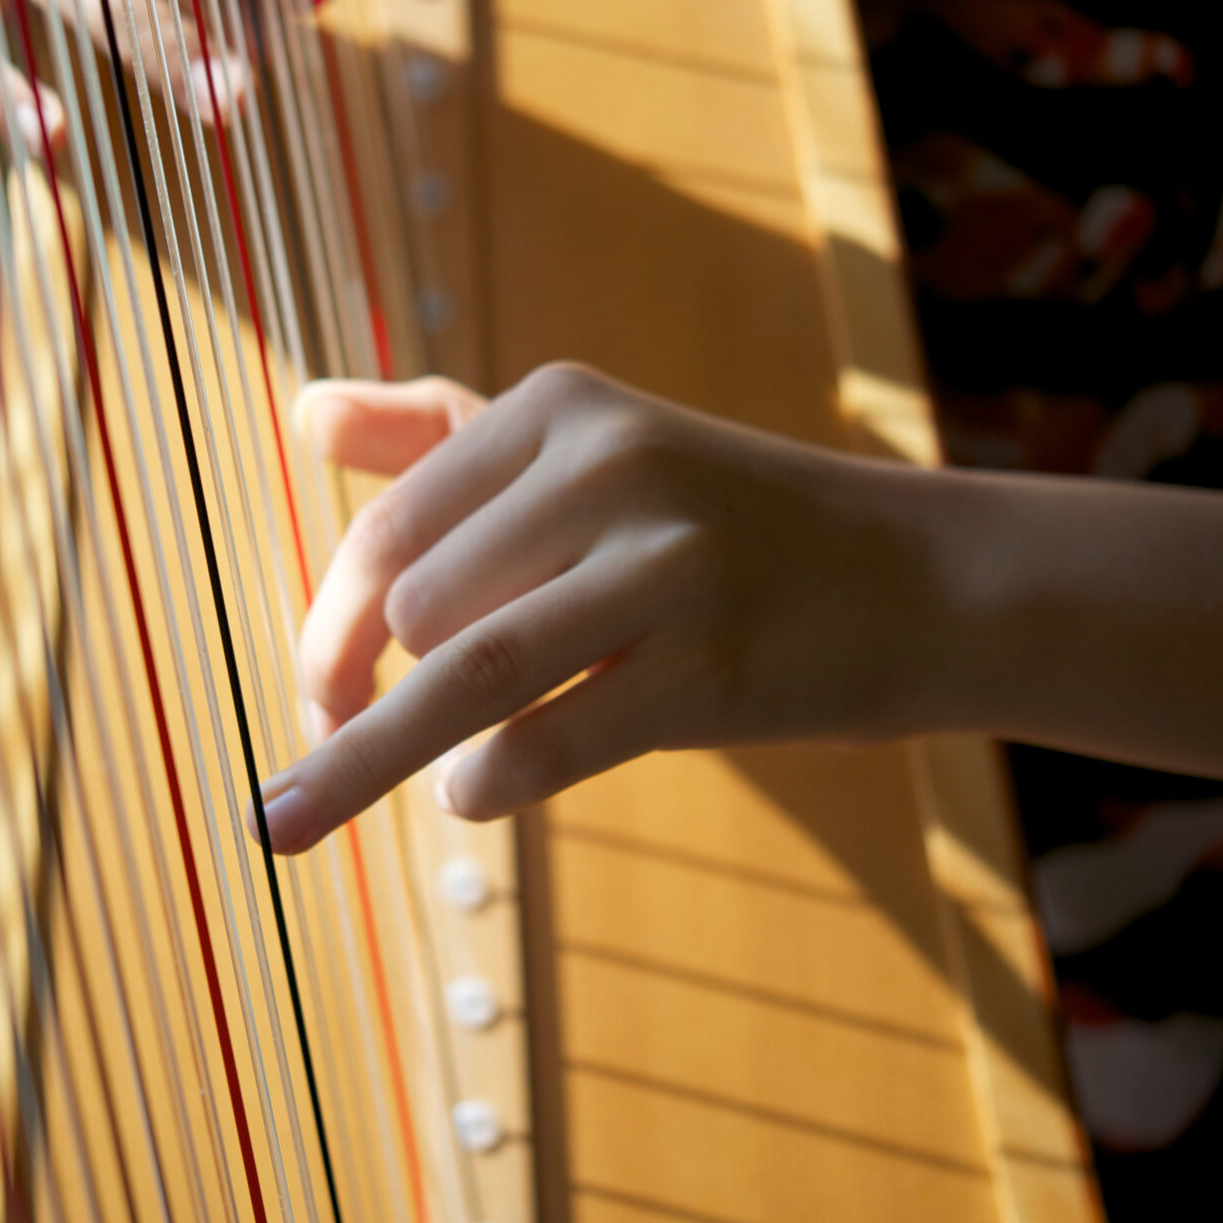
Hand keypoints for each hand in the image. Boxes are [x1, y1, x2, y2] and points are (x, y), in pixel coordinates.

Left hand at [254, 363, 944, 851]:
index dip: (328, 623)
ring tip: (297, 816)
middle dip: (368, 687)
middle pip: (416, 604)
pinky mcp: (716, 666)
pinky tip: (470, 796)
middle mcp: (613, 465)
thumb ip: (444, 436)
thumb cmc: (726, 531)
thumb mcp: (593, 449)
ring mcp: (671, 564)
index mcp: (563, 406)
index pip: (390, 526)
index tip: (317, 695)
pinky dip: (486, 783)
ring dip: (369, 758)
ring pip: (462, 674)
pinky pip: (549, 741)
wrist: (926, 584)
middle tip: (350, 742)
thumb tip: (304, 414)